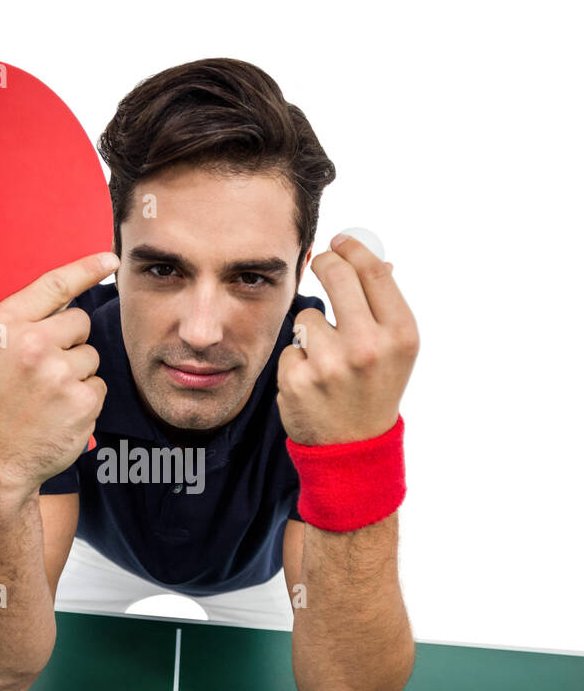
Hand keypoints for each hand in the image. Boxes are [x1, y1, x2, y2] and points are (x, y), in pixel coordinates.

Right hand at [0, 252, 117, 495]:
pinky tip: (60, 412)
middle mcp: (29, 343)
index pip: (54, 285)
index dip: (86, 268)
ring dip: (78, 374)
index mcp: (4, 326)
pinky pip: (98, 385)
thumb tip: (70, 293)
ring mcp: (55, 372)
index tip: (111, 259)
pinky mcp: (79, 399)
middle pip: (80, 322)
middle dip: (71, 343)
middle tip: (43, 373)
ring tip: (48, 396)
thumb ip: (25, 321)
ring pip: (92, 356)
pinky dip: (85, 399)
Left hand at [276, 235, 418, 444]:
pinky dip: (297, 359)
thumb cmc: (376, 388)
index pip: (372, 271)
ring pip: (306, 316)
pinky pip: (290, 346)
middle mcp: (368, 347)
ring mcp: (331, 364)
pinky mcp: (297, 379)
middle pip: (336, 275)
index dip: (352, 249)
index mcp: (400, 335)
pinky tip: (312, 382)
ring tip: (328, 359)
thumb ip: (385, 304)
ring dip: (311, 331)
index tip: (340, 243)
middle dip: (325, 262)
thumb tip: (374, 258)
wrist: (354, 447)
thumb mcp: (396, 349)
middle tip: (320, 262)